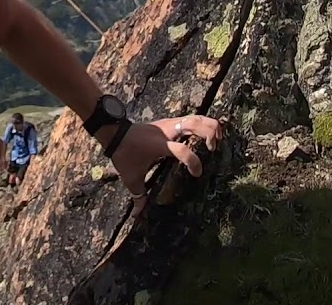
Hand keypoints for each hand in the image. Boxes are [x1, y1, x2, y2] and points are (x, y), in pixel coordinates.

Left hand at [105, 115, 222, 211]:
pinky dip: (203, 123)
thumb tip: (138, 214)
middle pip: (193, 123)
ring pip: (195, 117)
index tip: (197, 174)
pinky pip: (191, 118)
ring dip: (209, 126)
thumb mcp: (131, 177)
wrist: (114, 132)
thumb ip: (138, 195)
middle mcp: (167, 132)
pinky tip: (210, 133)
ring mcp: (169, 124)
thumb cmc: (124, 154)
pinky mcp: (170, 122)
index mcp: (159, 145)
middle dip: (208, 133)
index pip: (181, 150)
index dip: (192, 162)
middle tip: (213, 148)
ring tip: (216, 139)